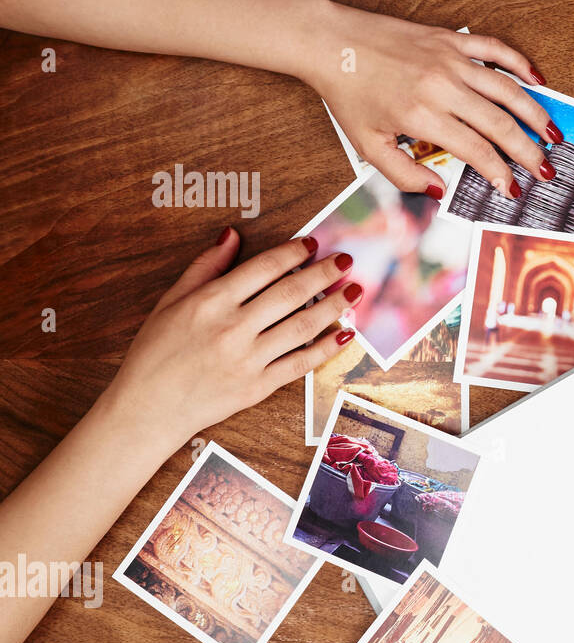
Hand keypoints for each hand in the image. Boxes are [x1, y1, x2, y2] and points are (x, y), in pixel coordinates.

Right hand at [105, 228, 361, 446]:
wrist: (148, 407)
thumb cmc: (156, 351)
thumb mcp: (171, 300)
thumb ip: (206, 266)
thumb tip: (233, 234)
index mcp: (211, 303)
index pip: (263, 268)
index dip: (292, 252)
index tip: (313, 243)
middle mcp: (234, 329)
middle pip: (290, 294)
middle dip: (323, 273)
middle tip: (346, 260)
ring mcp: (249, 360)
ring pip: (302, 327)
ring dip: (333, 306)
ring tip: (355, 291)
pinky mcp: (259, 386)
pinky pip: (301, 363)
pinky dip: (326, 348)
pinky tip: (345, 332)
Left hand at [303, 4, 559, 197]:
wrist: (330, 43)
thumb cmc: (348, 94)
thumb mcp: (368, 147)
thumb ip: (404, 175)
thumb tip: (440, 191)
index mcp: (423, 117)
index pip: (477, 151)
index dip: (500, 174)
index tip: (512, 190)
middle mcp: (442, 87)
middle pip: (500, 124)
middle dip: (529, 152)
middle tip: (547, 170)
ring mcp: (449, 60)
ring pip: (507, 89)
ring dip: (536, 113)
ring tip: (554, 133)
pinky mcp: (449, 39)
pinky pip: (494, 49)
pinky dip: (521, 64)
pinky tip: (539, 81)